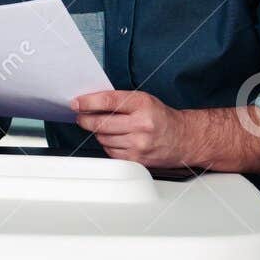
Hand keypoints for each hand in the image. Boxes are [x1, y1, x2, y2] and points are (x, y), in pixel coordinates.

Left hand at [71, 90, 192, 167]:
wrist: (184, 139)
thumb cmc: (161, 118)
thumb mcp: (144, 100)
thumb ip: (119, 101)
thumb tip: (89, 103)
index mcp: (143, 104)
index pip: (108, 101)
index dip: (88, 102)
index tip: (76, 103)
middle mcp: (142, 124)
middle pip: (101, 123)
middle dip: (85, 120)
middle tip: (81, 117)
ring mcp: (139, 144)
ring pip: (103, 139)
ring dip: (99, 133)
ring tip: (105, 128)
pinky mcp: (137, 159)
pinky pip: (111, 152)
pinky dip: (108, 145)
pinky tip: (115, 140)